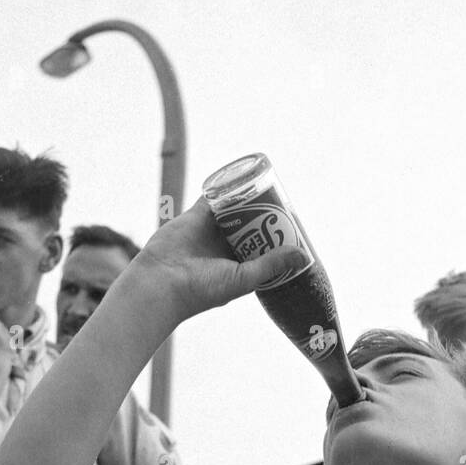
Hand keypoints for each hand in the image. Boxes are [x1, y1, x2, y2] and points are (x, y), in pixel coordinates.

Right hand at [135, 197, 306, 323]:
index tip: (291, 226)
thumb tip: (303, 255)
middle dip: (264, 215)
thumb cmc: (203, 289)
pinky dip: (224, 186)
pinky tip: (240, 175)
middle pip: (250, 226)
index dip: (276, 237)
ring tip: (266, 186)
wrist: (162, 282)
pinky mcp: (195, 216)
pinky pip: (213, 196)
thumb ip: (271, 265)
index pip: (261, 248)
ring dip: (247, 198)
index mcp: (237, 267)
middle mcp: (224, 248)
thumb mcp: (243, 278)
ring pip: (233, 210)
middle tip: (282, 202)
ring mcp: (210, 231)